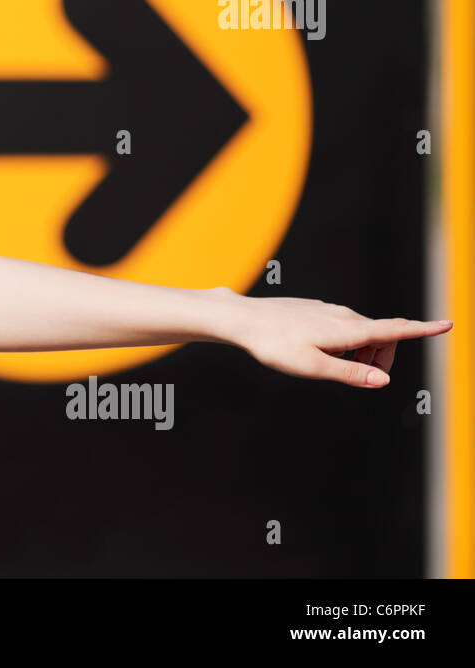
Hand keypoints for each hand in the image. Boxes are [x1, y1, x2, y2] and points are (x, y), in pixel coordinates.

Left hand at [220, 291, 452, 386]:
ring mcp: (329, 310)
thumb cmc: (275, 345)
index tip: (448, 324)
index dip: (423, 330)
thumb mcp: (314, 367)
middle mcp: (344, 315)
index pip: (395, 330)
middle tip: (361, 376)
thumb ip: (350, 374)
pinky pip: (342, 328)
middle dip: (382, 358)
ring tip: (330, 364)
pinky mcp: (316, 310)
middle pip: (382, 337)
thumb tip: (384, 380)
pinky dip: (343, 344)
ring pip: (361, 333)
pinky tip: (314, 349)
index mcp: (349, 330)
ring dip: (360, 353)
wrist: (244, 319)